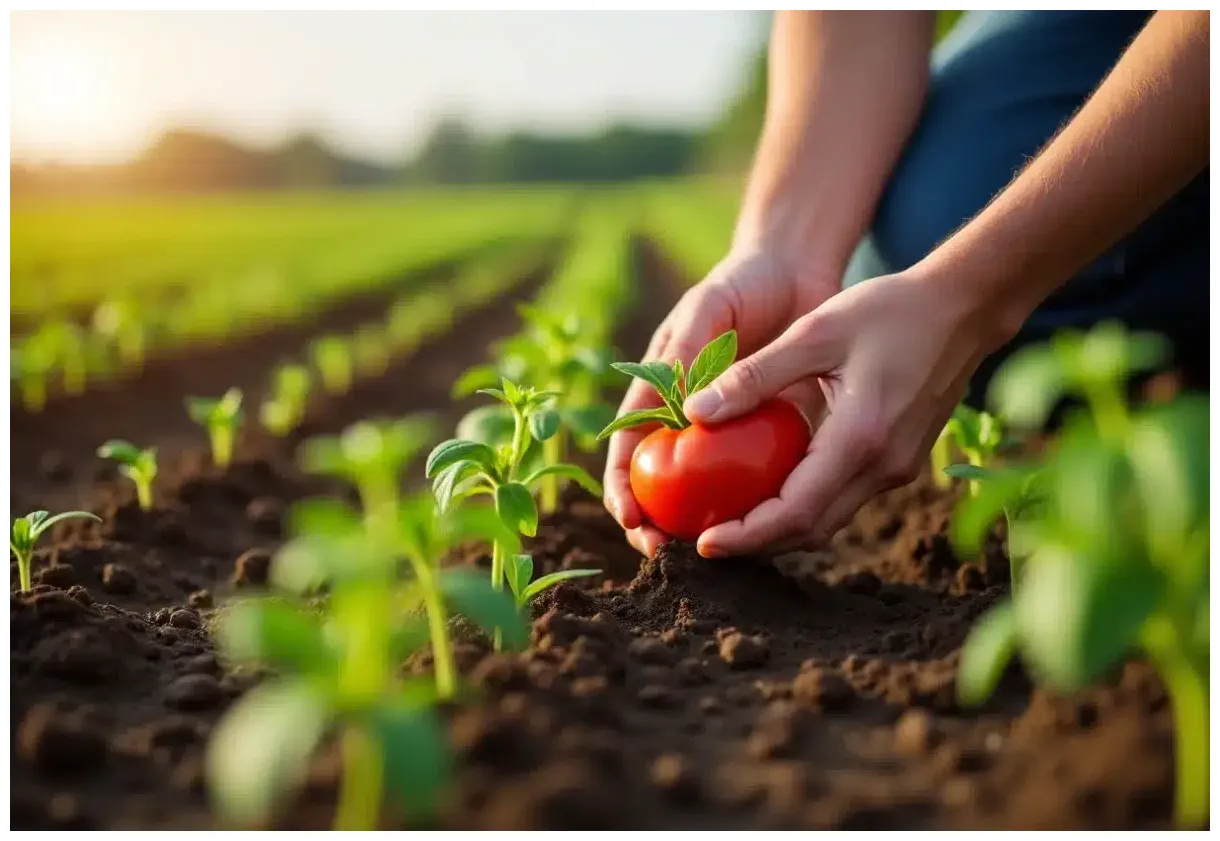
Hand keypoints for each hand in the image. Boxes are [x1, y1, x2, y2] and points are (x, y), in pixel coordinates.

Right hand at [603, 246, 840, 557]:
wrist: (796, 270)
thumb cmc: (740, 281)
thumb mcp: (708, 307)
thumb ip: (688, 349)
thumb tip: (675, 408)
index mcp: (657, 392)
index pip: (626, 449)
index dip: (622, 489)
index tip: (633, 519)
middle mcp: (687, 419)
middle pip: (662, 484)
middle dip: (657, 524)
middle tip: (669, 551)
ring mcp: (728, 431)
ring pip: (710, 491)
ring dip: (708, 523)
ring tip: (717, 549)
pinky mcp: (769, 432)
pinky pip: (761, 475)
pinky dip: (760, 501)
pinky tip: (771, 523)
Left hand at [682, 268, 1010, 557]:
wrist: (965, 310)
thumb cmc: (888, 310)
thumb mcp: (814, 332)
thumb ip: (754, 376)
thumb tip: (694, 412)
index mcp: (860, 438)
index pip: (796, 512)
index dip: (747, 536)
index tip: (704, 543)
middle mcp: (883, 466)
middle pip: (811, 530)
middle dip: (757, 544)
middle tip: (706, 542)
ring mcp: (898, 468)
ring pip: (830, 520)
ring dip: (781, 530)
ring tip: (730, 523)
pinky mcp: (902, 461)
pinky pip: (846, 499)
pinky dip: (805, 507)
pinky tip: (772, 492)